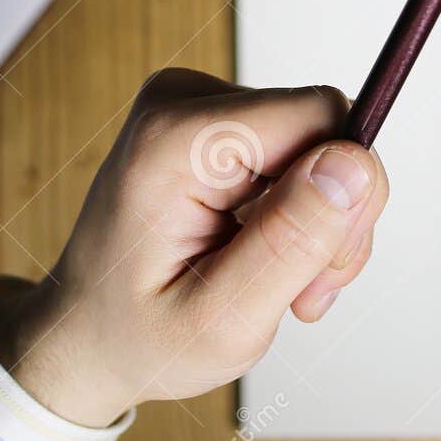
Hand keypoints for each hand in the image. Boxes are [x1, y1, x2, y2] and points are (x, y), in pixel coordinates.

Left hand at [0, 69, 388, 427]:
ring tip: (281, 287)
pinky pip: (296, 153)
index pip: (321, 116)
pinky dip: (298, 214)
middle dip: (333, 218)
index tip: (320, 270)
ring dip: (318, 225)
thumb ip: (294, 239)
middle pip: (325, 129)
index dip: (346, 191)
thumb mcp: (223, 319)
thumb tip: (355, 164)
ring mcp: (196, 107)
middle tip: (302, 294)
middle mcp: (182, 102)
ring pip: (319, 147)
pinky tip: (266, 260)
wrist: (85, 336)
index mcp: (176, 140)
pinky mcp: (212, 122)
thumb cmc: (140, 337)